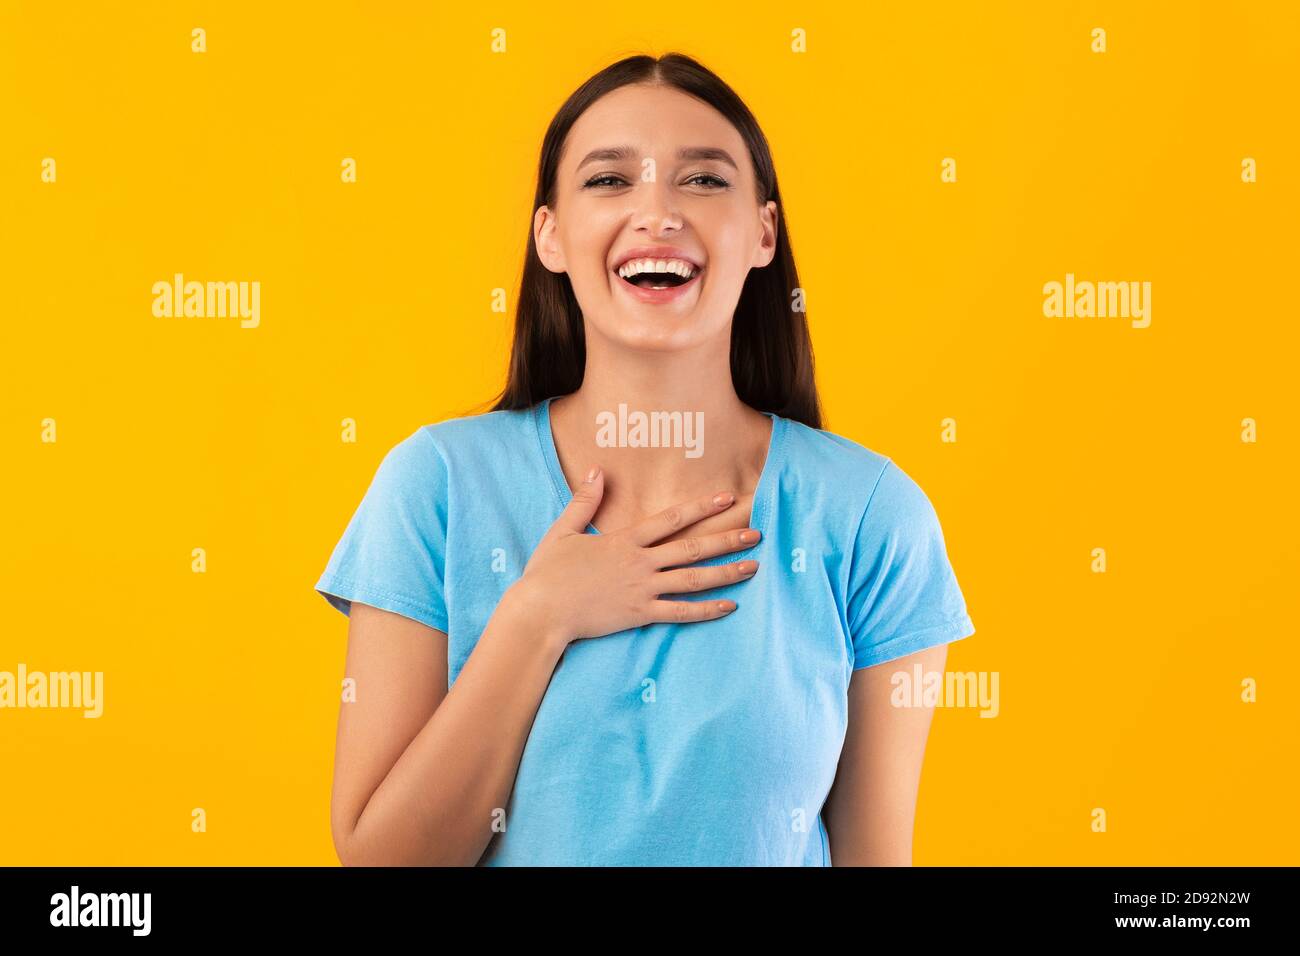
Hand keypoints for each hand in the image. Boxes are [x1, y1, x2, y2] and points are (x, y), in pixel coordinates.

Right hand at [507, 465, 760, 647]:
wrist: (540, 612)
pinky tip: (729, 606)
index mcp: (624, 540)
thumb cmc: (548, 573)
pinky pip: (680, 613)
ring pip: (693, 580)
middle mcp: (639, 563)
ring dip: (726, 573)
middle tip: (756, 534)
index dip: (701, 507)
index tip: (727, 498)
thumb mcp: (564, 530)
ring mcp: (642, 590)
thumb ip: (584, 500)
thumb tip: (598, 469)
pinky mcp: (640, 615)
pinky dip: (706, 610)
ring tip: (753, 567)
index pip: (672, 519)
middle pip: (692, 548)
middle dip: (726, 540)